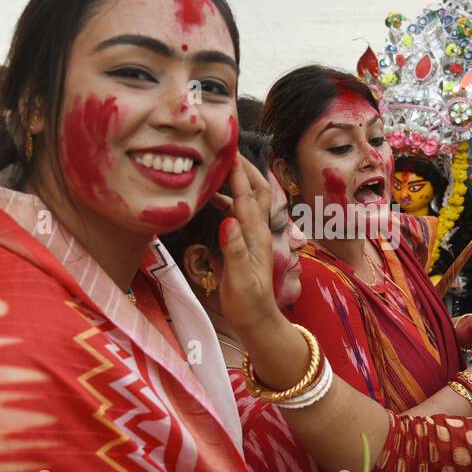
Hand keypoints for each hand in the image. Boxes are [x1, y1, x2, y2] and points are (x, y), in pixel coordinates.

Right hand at [216, 155, 275, 335]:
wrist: (257, 322)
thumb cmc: (248, 303)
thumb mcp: (239, 279)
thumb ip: (234, 250)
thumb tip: (228, 221)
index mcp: (255, 236)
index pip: (247, 196)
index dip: (238, 172)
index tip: (228, 149)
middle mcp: (257, 232)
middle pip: (256, 192)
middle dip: (245, 169)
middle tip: (229, 150)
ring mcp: (252, 238)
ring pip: (248, 202)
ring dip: (237, 182)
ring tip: (219, 168)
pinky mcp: (245, 246)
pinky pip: (238, 216)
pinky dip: (228, 201)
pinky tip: (214, 201)